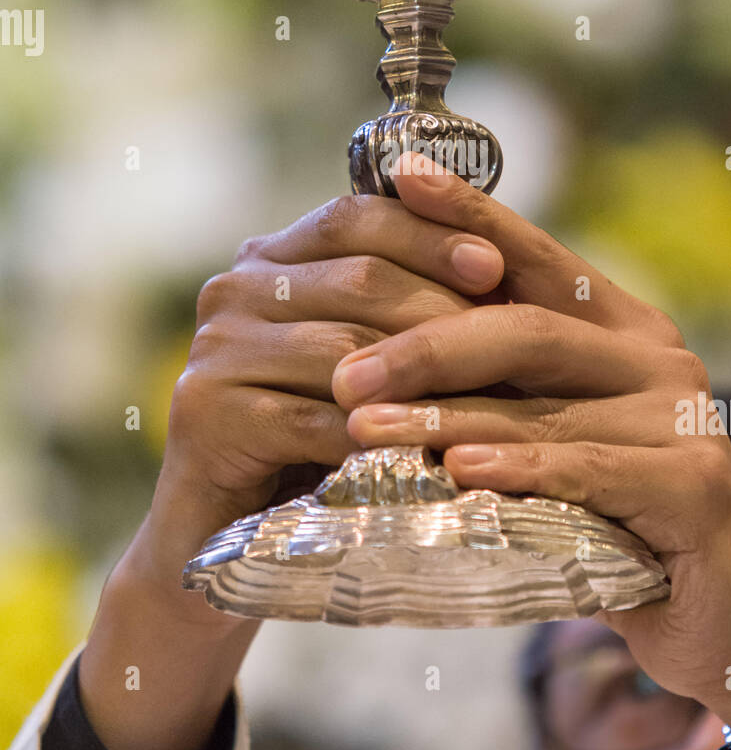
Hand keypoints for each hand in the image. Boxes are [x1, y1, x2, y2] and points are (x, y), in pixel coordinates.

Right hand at [152, 191, 504, 593]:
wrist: (223, 532)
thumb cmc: (313, 440)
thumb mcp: (362, 360)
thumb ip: (400, 304)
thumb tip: (496, 259)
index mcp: (272, 259)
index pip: (355, 217)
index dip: (427, 233)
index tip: (493, 262)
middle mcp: (234, 289)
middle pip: (359, 277)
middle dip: (443, 308)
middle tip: (508, 343)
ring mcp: (212, 347)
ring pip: (344, 348)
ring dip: (423, 377)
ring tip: (489, 400)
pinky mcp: (203, 411)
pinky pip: (312, 418)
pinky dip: (377, 436)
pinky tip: (430, 454)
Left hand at [332, 153, 730, 743]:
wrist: (718, 614)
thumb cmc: (613, 517)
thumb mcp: (552, 436)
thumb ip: (499, 390)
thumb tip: (373, 357)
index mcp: (622, 327)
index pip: (536, 255)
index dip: (470, 212)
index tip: (401, 176)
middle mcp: (658, 355)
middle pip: (527, 327)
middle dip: (425, 346)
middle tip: (344, 376)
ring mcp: (683, 416)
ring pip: (544, 407)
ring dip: (446, 418)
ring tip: (368, 428)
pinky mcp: (695, 484)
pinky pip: (588, 470)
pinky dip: (518, 471)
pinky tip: (459, 473)